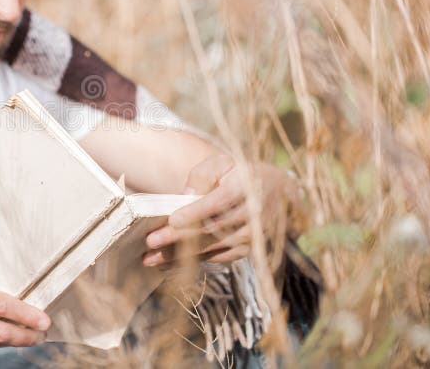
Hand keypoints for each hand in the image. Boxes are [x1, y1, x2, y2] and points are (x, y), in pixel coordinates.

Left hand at [143, 155, 288, 265]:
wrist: (278, 195)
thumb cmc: (239, 175)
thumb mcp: (223, 163)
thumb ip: (203, 174)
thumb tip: (186, 196)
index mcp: (244, 188)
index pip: (219, 202)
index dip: (196, 212)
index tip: (173, 220)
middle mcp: (251, 216)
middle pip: (210, 229)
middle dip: (178, 237)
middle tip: (150, 242)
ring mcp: (250, 237)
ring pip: (210, 248)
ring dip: (179, 255)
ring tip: (150, 259)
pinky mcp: (245, 251)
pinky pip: (215, 258)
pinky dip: (190, 262)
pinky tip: (167, 265)